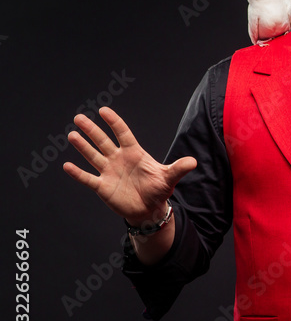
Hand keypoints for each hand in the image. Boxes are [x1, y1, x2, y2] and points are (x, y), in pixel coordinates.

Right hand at [62, 107, 196, 224]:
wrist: (149, 209)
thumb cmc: (158, 190)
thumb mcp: (169, 178)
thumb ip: (179, 168)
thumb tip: (194, 162)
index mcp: (134, 153)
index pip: (123, 133)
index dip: (114, 122)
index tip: (103, 111)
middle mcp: (119, 159)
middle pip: (103, 141)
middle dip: (91, 130)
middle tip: (79, 118)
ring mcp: (109, 172)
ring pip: (93, 156)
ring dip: (82, 146)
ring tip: (72, 135)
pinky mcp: (103, 186)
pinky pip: (88, 178)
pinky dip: (78, 173)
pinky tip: (67, 165)